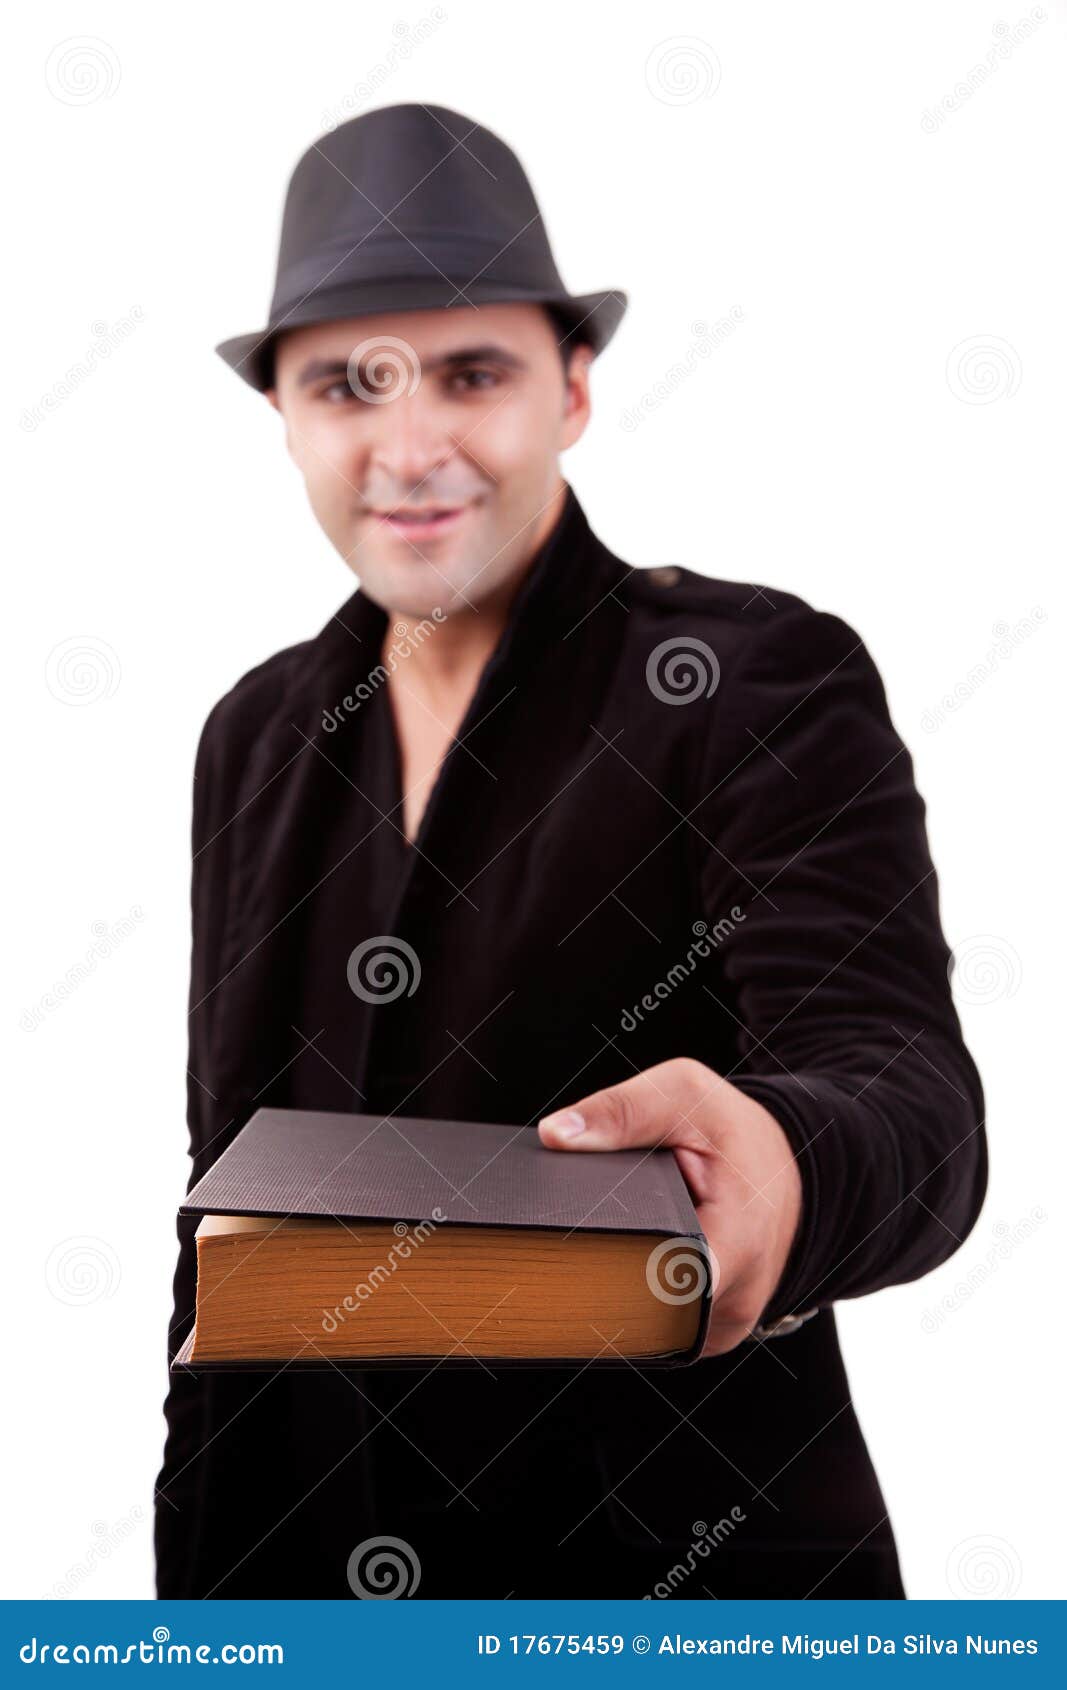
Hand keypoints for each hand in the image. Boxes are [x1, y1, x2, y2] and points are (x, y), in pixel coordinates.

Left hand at [538, 1058, 802, 1356]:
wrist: (784, 1175)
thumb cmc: (737, 1136)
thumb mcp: (685, 1095)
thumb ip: (622, 1110)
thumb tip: (555, 1135)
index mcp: (739, 1240)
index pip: (669, 1282)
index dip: (613, 1269)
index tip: (569, 1248)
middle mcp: (735, 1299)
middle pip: (644, 1308)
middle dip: (599, 1271)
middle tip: (563, 1229)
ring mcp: (720, 1326)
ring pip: (646, 1323)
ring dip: (613, 1285)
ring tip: (597, 1237)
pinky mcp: (705, 1334)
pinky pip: (659, 1327)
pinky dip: (631, 1294)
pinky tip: (619, 1256)